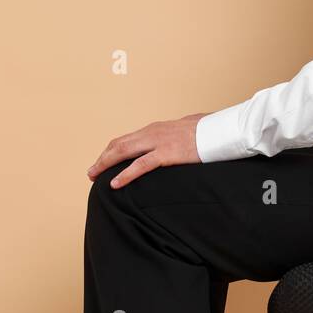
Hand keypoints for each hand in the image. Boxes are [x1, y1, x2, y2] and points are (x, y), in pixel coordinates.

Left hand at [87, 112, 207, 188]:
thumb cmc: (207, 131)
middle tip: (91, 172)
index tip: (102, 161)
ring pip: (123, 152)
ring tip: (94, 176)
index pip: (126, 139)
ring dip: (105, 164)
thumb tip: (176, 139)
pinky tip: (114, 183)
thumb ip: (175, 135)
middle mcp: (152, 132)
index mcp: (156, 128)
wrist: (221, 130)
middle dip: (102, 158)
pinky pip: (140, 165)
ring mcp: (158, 142)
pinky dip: (124, 174)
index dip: (111, 151)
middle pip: (119, 144)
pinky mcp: (167, 153)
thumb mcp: (185, 130)